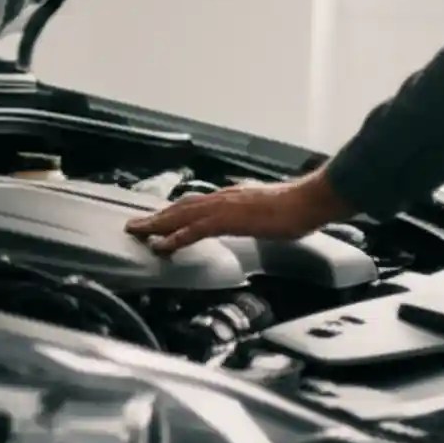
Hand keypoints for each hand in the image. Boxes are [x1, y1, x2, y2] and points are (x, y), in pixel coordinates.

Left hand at [125, 169, 353, 253]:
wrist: (309, 201)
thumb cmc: (296, 209)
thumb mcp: (268, 214)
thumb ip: (255, 217)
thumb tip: (251, 222)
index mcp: (232, 197)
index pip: (196, 205)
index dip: (174, 213)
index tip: (158, 221)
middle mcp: (223, 198)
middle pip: (182, 207)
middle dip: (157, 217)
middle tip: (134, 225)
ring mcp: (224, 207)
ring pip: (182, 215)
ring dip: (157, 224)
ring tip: (137, 232)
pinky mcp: (229, 219)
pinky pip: (195, 230)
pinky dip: (175, 237)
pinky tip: (161, 245)